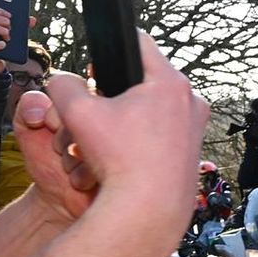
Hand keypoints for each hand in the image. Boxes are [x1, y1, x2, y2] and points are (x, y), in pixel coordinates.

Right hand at [19, 32, 209, 223]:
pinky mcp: (193, 154)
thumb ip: (63, 86)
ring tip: (105, 144)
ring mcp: (195, 130)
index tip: (97, 69)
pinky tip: (122, 160)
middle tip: (96, 115)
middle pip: (143, 83)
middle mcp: (191, 102)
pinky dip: (140, 145)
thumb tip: (61, 80)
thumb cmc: (120, 162)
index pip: (139, 43)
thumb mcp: (78, 114)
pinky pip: (162, 137)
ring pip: (151, 113)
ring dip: (124, 125)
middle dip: (114, 98)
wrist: (147, 213)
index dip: (111, 50)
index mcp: (170, 82)